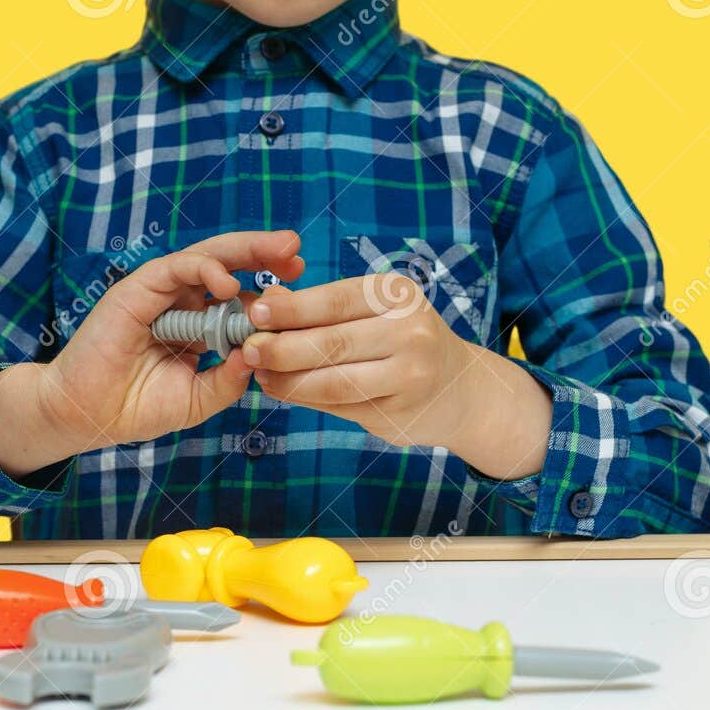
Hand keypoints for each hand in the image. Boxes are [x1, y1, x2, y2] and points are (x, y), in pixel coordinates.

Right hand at [0, 231, 303, 477]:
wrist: (86, 415)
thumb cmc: (136, 408)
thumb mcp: (198, 400)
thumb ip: (229, 378)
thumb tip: (260, 353)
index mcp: (199, 325)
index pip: (240, 298)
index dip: (271, 294)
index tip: (305, 295)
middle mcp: (183, 302)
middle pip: (230, 267)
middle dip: (265, 256)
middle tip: (298, 253)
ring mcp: (161, 293)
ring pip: (209, 258)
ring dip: (247, 250)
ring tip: (281, 254)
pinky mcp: (139, 288)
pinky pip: (177, 268)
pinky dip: (205, 270)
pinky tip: (227, 285)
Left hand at [241, 273, 552, 478]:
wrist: (459, 387)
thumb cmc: (404, 340)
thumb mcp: (374, 310)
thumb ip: (323, 308)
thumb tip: (269, 301)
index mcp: (399, 296)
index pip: (336, 301)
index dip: (292, 308)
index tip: (256, 313)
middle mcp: (410, 333)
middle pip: (332, 343)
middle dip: (282, 348)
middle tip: (249, 350)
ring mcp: (409, 377)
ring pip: (333, 382)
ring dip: (289, 381)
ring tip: (262, 376)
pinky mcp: (400, 413)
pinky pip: (341, 407)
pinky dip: (307, 400)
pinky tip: (285, 391)